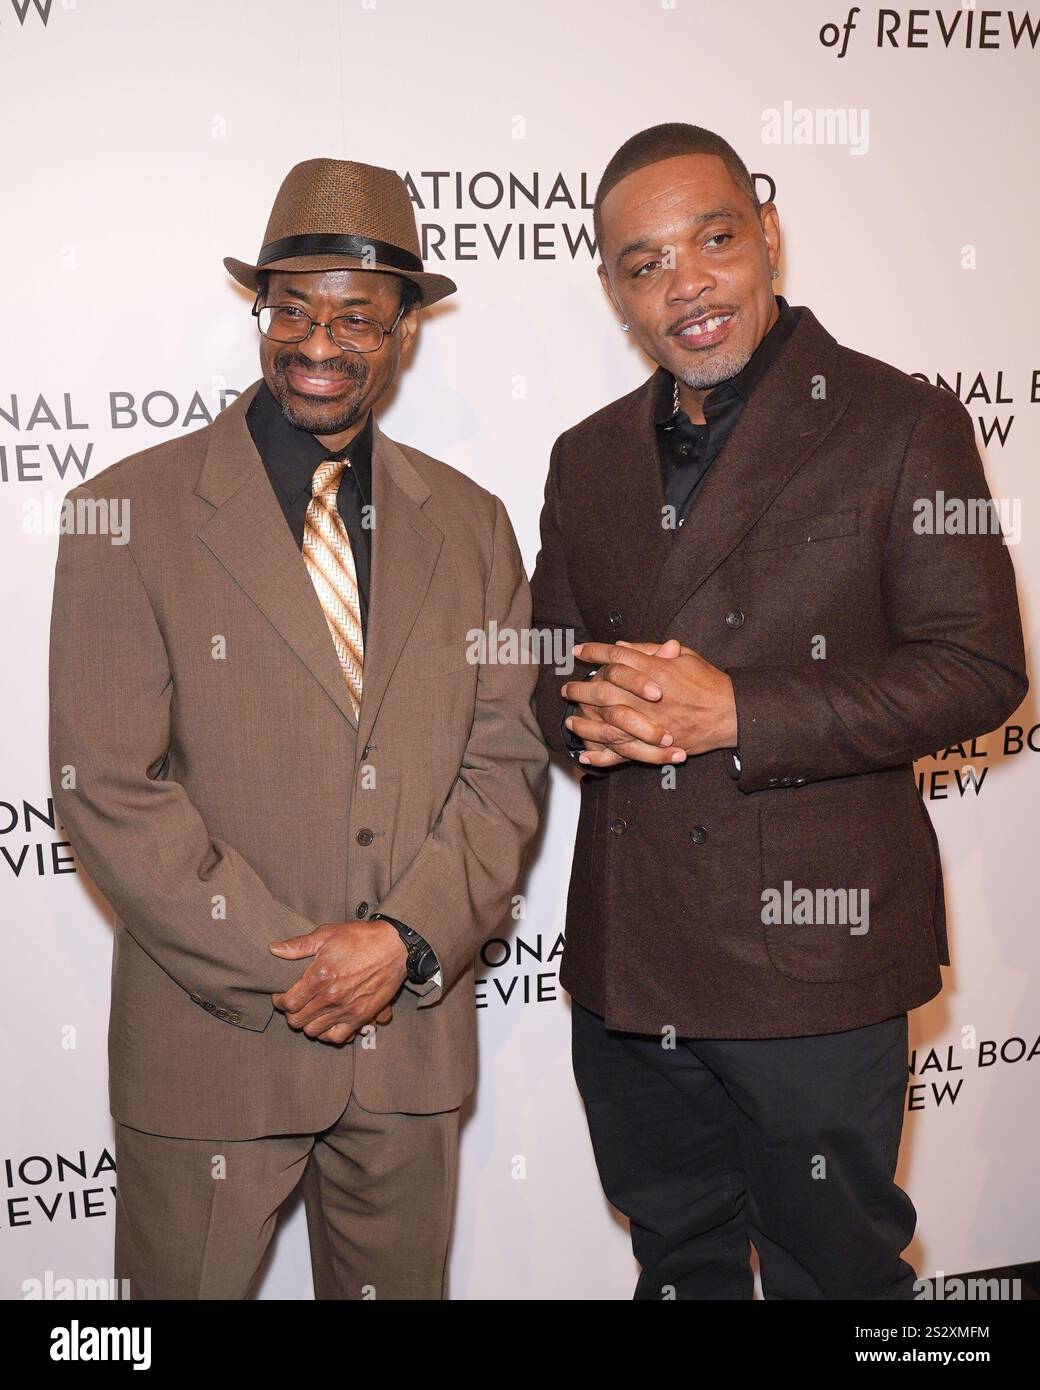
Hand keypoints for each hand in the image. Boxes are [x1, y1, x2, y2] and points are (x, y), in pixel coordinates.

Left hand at [268, 920, 407, 1044]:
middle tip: (294, 1004)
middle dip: (291, 1013)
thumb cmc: (360, 937)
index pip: (288, 1002)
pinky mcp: (361, 1016)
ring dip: (307, 1023)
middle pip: (297, 1020)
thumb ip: (298, 945)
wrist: (394, 946)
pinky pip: (337, 1037)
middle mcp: (331, 997)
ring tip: (309, 1012)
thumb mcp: (327, 934)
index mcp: (319, 976)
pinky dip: (328, 1034)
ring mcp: (347, 1009)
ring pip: (313, 1031)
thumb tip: (273, 949)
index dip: (279, 1001)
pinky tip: (326, 1023)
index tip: (280, 996)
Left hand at [566, 638, 737, 759]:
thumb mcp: (685, 656)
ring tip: (570, 720)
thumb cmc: (709, 682)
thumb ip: (651, 651)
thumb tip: (622, 647)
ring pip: (606, 723)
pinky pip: (622, 753)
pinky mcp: (654, 746)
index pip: (616, 658)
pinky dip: (601, 756)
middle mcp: (647, 697)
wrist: (731, 713)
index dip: (594, 652)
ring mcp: (649, 724)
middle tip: (566, 689)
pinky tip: (585, 755)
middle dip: (580, 689)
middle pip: (603, 690)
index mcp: (655, 670)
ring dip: (585, 722)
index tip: (578, 651)